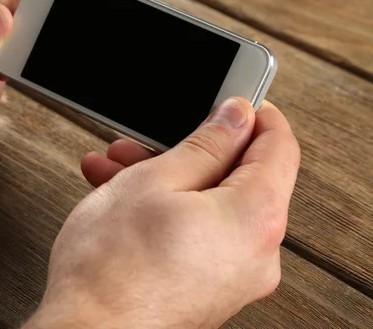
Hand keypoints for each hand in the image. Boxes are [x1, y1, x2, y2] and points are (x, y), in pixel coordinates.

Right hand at [25, 98, 299, 328]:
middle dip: (187, 150)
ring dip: (166, 178)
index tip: (230, 100)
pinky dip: (167, 211)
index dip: (254, 114)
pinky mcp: (208, 289)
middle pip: (237, 177)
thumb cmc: (111, 267)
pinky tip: (123, 199)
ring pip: (208, 204)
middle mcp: (257, 253)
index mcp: (255, 217)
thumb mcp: (154, 180)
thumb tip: (235, 117)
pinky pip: (197, 233)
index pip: (278, 145)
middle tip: (145, 139)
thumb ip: (205, 143)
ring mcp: (233, 276)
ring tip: (116, 169)